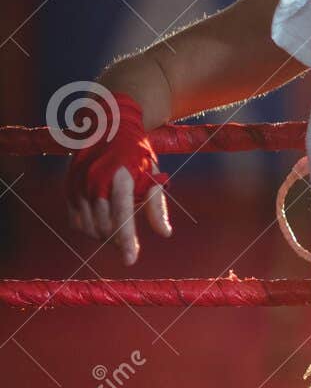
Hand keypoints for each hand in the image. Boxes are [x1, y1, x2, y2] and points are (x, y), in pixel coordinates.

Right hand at [65, 91, 171, 266]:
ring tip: (116, 230)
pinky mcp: (68, 187)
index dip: (126, 241)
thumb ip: (156, 206)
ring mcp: (79, 183)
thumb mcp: (153, 176)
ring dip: (103, 236)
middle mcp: (96, 179)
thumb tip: (165, 233)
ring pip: (89, 227)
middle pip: (105, 226)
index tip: (130, 260)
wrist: (110, 126)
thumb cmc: (137, 154)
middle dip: (118, 240)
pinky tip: (100, 223)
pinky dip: (88, 229)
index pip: (122, 216)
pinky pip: (76, 221)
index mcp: (121, 176)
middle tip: (128, 243)